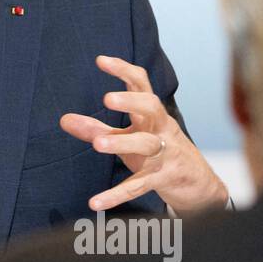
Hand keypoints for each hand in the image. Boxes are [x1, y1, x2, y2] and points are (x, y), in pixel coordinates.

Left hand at [59, 55, 227, 214]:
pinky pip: (138, 186)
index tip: (101, 60)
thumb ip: (96, 128)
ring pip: (146, 144)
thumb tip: (64, 120)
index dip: (123, 70)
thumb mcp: (127, 137)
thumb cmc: (157, 151)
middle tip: (108, 98)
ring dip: (122, 143)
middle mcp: (160, 129)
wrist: (198, 183)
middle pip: (152, 107)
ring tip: (98, 143)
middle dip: (132, 101)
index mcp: (151, 114)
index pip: (141, 84)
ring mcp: (163, 154)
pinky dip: (116, 195)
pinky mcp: (161, 179)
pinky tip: (95, 201)